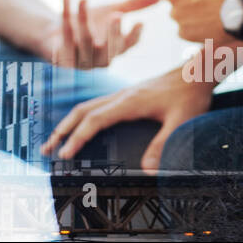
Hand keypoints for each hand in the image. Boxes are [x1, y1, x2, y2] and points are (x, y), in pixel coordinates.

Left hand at [40, 0, 156, 68]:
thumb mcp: (111, 11)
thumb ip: (134, 5)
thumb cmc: (87, 23)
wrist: (52, 32)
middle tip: (117, 15)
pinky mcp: (60, 57)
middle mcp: (98, 59)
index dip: (134, 37)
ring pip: (83, 41)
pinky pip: (63, 35)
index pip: (127, 47)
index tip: (140, 23)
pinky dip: (64, 15)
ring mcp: (79, 61)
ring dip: (83, 18)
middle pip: (108, 50)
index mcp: (113, 50)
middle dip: (113, 33)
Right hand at [40, 65, 214, 169]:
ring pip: (86, 106)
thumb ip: (162, 145)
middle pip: (81, 111)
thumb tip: (147, 171)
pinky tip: (81, 125)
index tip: (64, 155)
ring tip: (56, 139)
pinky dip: (82, 116)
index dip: (77, 139)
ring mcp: (122, 94)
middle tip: (46, 149)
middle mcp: (120, 96)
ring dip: (69, 122)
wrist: (196, 72)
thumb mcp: (180, 123)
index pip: (94, 121)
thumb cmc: (189, 95)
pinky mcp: (127, 95)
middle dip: (62, 131)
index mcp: (128, 102)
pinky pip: (96, 104)